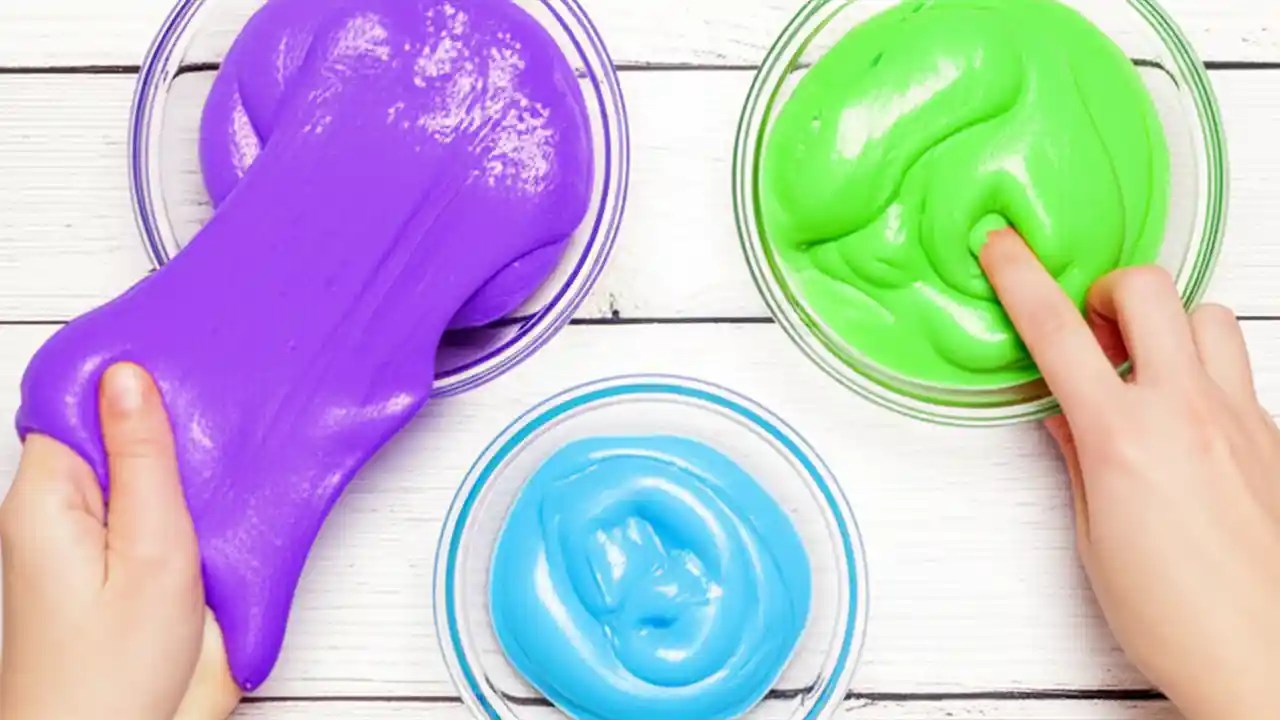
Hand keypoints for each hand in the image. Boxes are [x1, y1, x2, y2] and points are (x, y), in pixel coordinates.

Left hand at [0, 363, 239, 719]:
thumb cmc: (112, 678)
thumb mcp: (149, 550)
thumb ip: (143, 460)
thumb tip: (128, 377)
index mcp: (47, 499)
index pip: (75, 403)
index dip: (128, 379)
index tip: (183, 359)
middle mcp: (62, 517)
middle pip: (113, 437)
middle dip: (171, 426)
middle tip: (227, 411)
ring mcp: (93, 546)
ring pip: (143, 478)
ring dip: (189, 472)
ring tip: (237, 459)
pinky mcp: (125, 573)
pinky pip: (157, 518)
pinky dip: (194, 511)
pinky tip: (228, 510)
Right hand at [981, 229, 1279, 719]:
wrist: (1266, 662)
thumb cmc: (1180, 620)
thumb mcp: (1095, 537)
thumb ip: (1078, 458)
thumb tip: (1064, 415)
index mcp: (1123, 439)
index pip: (1056, 331)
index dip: (1020, 277)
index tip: (1003, 247)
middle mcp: (1187, 414)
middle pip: (1149, 290)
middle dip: (1109, 288)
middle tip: (1090, 321)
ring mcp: (1240, 421)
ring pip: (1209, 317)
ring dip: (1169, 324)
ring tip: (1144, 362)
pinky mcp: (1273, 438)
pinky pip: (1239, 371)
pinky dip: (1205, 373)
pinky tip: (1185, 420)